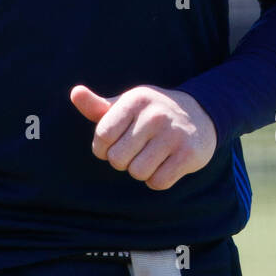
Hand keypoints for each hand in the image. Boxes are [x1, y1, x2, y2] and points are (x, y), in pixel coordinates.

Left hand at [70, 83, 217, 189]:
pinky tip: (165, 164)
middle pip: (118, 159)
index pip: (102, 136)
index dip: (103, 147)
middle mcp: (155, 115)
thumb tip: (75, 93)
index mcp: (135, 100)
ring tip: (150, 157)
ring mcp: (173, 134)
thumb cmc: (151, 113)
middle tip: (135, 151)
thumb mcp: (126, 105)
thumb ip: (97, 106)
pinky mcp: (188, 154)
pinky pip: (158, 182)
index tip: (113, 144)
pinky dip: (157, 180)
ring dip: (140, 172)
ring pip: (138, 173)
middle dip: (122, 161)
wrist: (200, 115)